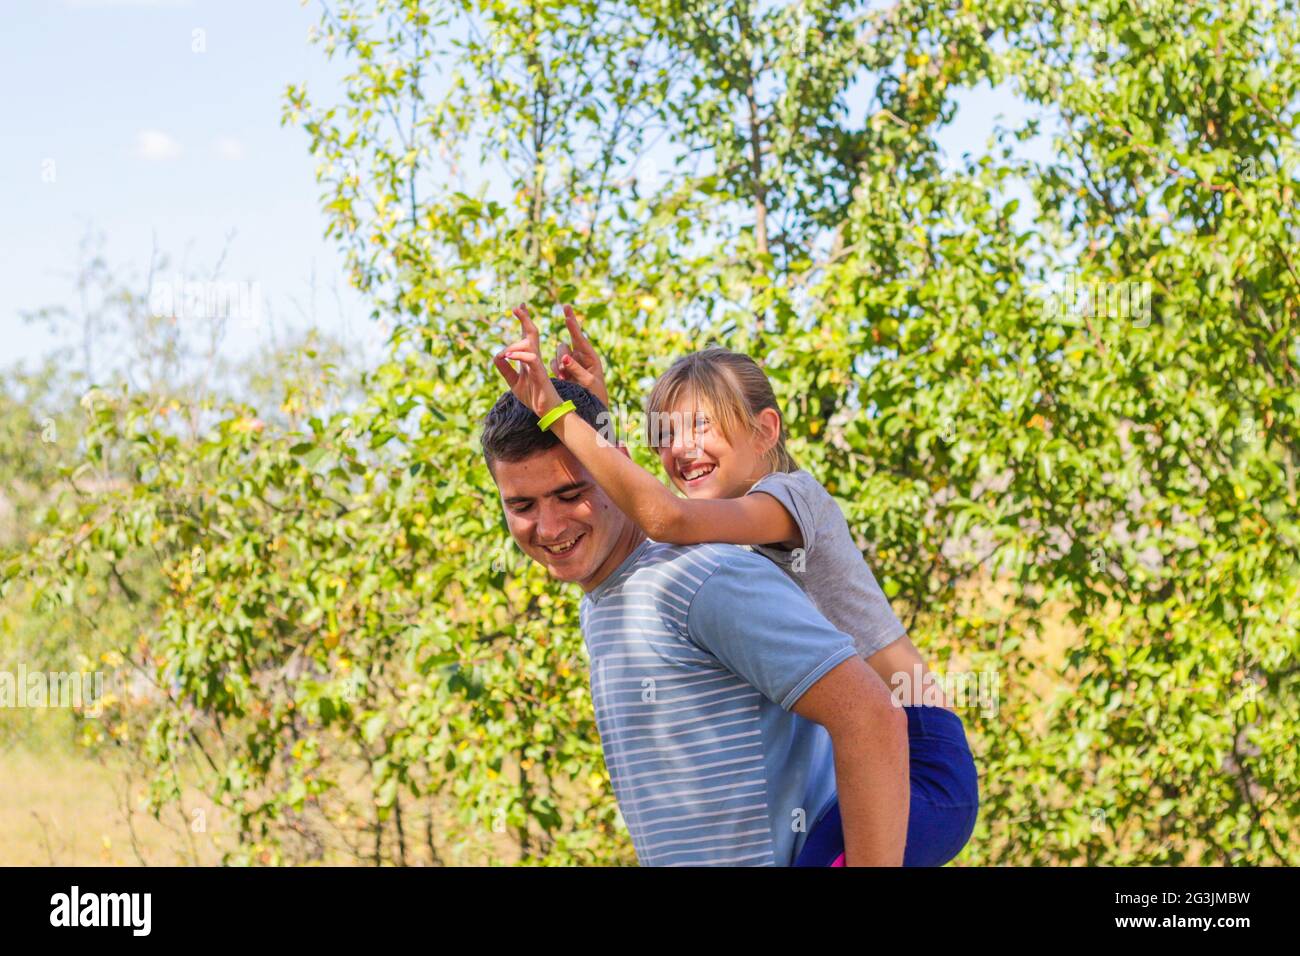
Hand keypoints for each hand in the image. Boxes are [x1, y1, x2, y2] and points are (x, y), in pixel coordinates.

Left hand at [493, 304, 563, 418]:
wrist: (547, 412)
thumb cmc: (534, 397)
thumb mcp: (514, 383)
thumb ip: (506, 370)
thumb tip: (496, 356)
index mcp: (530, 359)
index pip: (527, 336)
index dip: (523, 321)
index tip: (519, 307)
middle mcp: (535, 358)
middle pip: (531, 334)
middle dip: (525, 319)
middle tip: (517, 307)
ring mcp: (538, 366)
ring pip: (530, 344)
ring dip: (516, 343)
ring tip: (504, 352)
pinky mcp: (540, 375)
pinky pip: (531, 360)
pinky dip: (519, 355)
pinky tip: (508, 356)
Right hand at [551, 304, 608, 405]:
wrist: (594, 408)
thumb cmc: (596, 394)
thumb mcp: (589, 382)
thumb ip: (577, 369)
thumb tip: (564, 357)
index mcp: (590, 356)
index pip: (579, 337)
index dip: (572, 323)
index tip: (566, 309)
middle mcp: (579, 357)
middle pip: (563, 346)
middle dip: (562, 357)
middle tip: (564, 372)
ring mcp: (570, 364)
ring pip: (557, 356)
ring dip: (559, 366)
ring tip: (566, 379)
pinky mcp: (564, 371)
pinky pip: (554, 365)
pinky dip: (556, 371)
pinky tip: (562, 379)